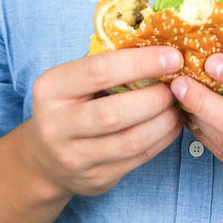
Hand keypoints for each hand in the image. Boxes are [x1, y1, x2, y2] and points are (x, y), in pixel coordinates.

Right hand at [18, 46, 184, 198]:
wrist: (44, 160)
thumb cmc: (69, 105)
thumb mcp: (73, 80)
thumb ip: (106, 62)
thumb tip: (157, 42)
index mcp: (51, 89)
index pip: (99, 71)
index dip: (141, 63)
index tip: (173, 57)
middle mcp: (56, 126)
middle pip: (114, 112)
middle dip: (155, 98)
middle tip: (177, 86)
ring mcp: (74, 157)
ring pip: (130, 141)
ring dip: (164, 121)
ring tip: (178, 105)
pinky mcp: (94, 179)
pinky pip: (138, 159)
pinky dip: (163, 139)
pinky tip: (172, 124)